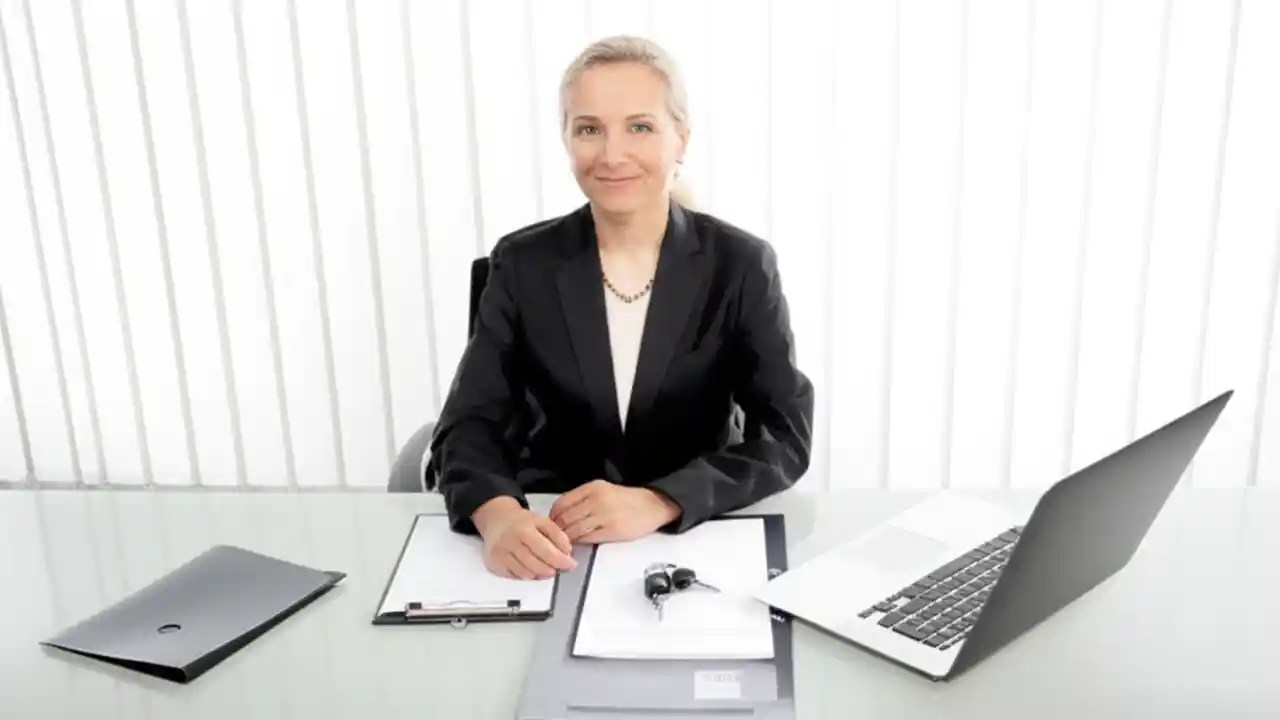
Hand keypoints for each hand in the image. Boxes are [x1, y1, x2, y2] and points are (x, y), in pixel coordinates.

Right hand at [472, 496, 576, 579]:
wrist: (497, 520)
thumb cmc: (521, 522)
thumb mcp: (542, 521)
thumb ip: (557, 534)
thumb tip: (567, 551)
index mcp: (524, 530)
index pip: (546, 551)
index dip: (561, 560)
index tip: (571, 565)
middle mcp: (511, 543)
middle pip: (536, 565)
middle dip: (551, 570)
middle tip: (558, 569)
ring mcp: (501, 555)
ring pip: (525, 574)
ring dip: (539, 574)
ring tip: (546, 569)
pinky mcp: (495, 564)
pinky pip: (515, 577)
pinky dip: (526, 576)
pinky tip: (531, 570)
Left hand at [549, 480, 681, 543]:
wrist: (653, 506)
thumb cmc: (627, 500)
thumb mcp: (604, 490)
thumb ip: (583, 499)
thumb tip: (562, 514)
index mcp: (593, 488)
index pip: (562, 502)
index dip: (553, 515)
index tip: (552, 522)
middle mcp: (597, 500)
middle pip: (566, 518)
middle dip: (557, 530)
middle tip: (555, 537)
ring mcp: (604, 515)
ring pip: (574, 530)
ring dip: (567, 539)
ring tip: (565, 543)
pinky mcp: (612, 530)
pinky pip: (587, 538)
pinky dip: (579, 542)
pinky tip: (579, 543)